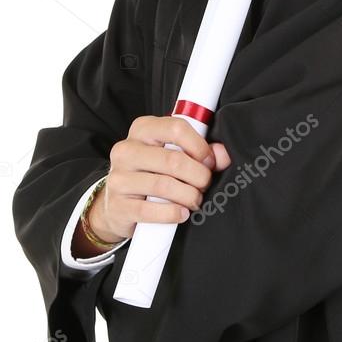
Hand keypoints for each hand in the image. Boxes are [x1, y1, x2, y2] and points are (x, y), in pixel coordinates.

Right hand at [88, 116, 230, 242]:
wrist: (120, 205)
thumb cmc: (154, 173)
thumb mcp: (175, 155)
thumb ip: (202, 151)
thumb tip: (223, 155)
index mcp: (143, 129)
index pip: (176, 128)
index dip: (199, 146)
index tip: (210, 162)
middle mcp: (126, 150)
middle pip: (173, 160)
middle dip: (198, 176)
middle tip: (204, 185)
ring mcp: (118, 178)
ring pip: (164, 185)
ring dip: (188, 196)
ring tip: (195, 200)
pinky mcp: (117, 205)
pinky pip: (150, 211)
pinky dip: (172, 213)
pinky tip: (181, 213)